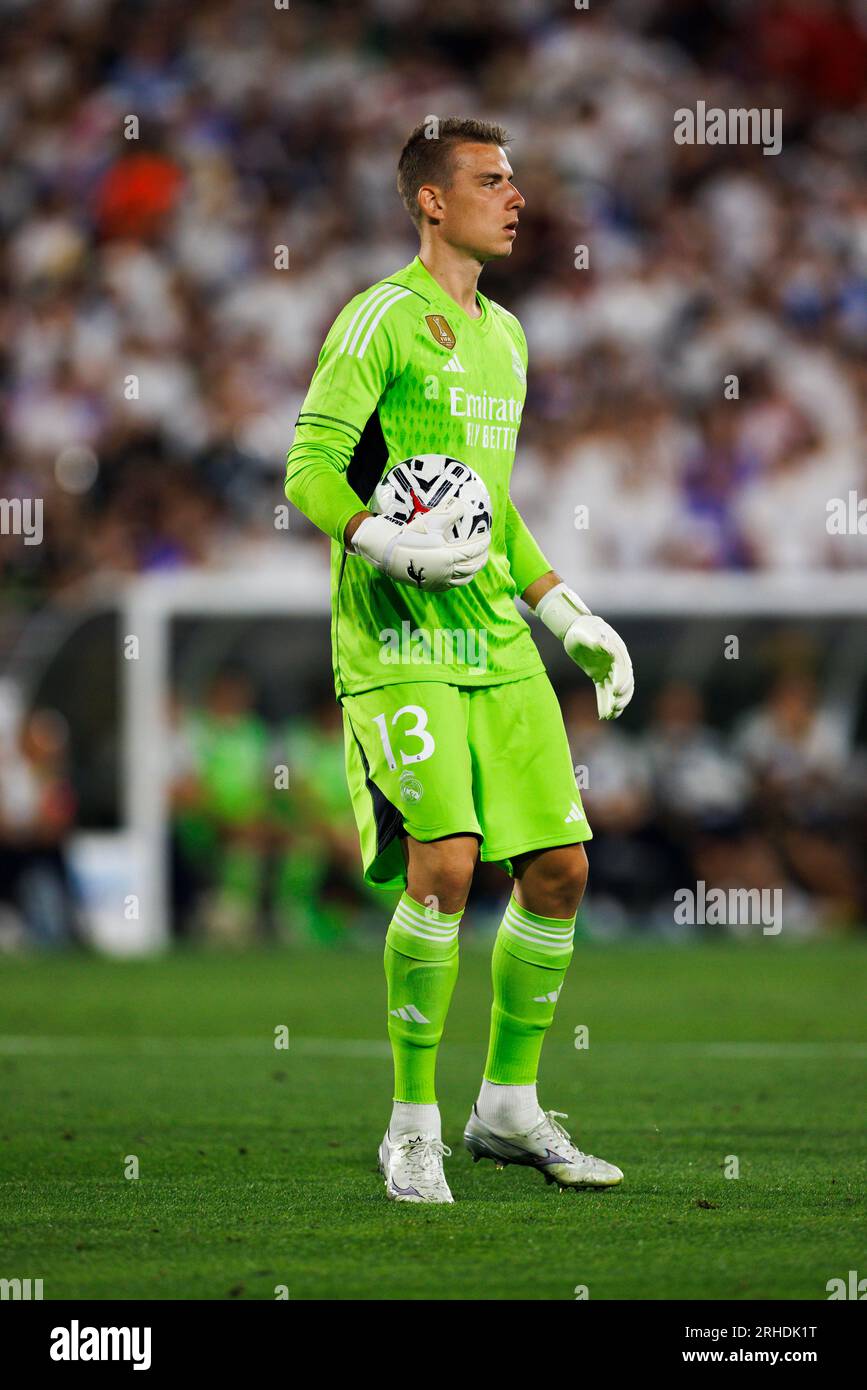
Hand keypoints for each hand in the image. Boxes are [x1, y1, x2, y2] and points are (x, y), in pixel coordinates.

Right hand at [351, 497, 489, 591]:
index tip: (487, 536)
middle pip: (473, 567)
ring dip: (472, 571)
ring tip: (474, 564)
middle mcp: (447, 571)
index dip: (483, 543)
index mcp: (449, 555)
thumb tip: (462, 505)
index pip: (474, 550)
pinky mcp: (431, 586)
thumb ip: (449, 512)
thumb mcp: (430, 521)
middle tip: (484, 551)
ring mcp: (440, 581)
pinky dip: (458, 580)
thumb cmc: (410, 535)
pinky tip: (456, 575)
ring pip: (464, 580)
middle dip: (482, 558)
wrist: (389, 553)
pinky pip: (450, 586)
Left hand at [535, 582, 633, 719]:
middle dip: (621, 696)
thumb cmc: (582, 629)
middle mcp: (616, 663)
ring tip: (610, 716)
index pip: (623, 669)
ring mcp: (608, 670)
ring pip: (615, 690)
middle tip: (614, 707)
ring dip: (614, 703)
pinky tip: (603, 715)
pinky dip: (604, 703)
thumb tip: (606, 646)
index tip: (616, 691)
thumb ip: (596, 640)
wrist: (575, 628)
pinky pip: (604, 692)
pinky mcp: (599, 676)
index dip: (621, 681)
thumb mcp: (586, 633)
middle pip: (624, 683)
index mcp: (617, 651)